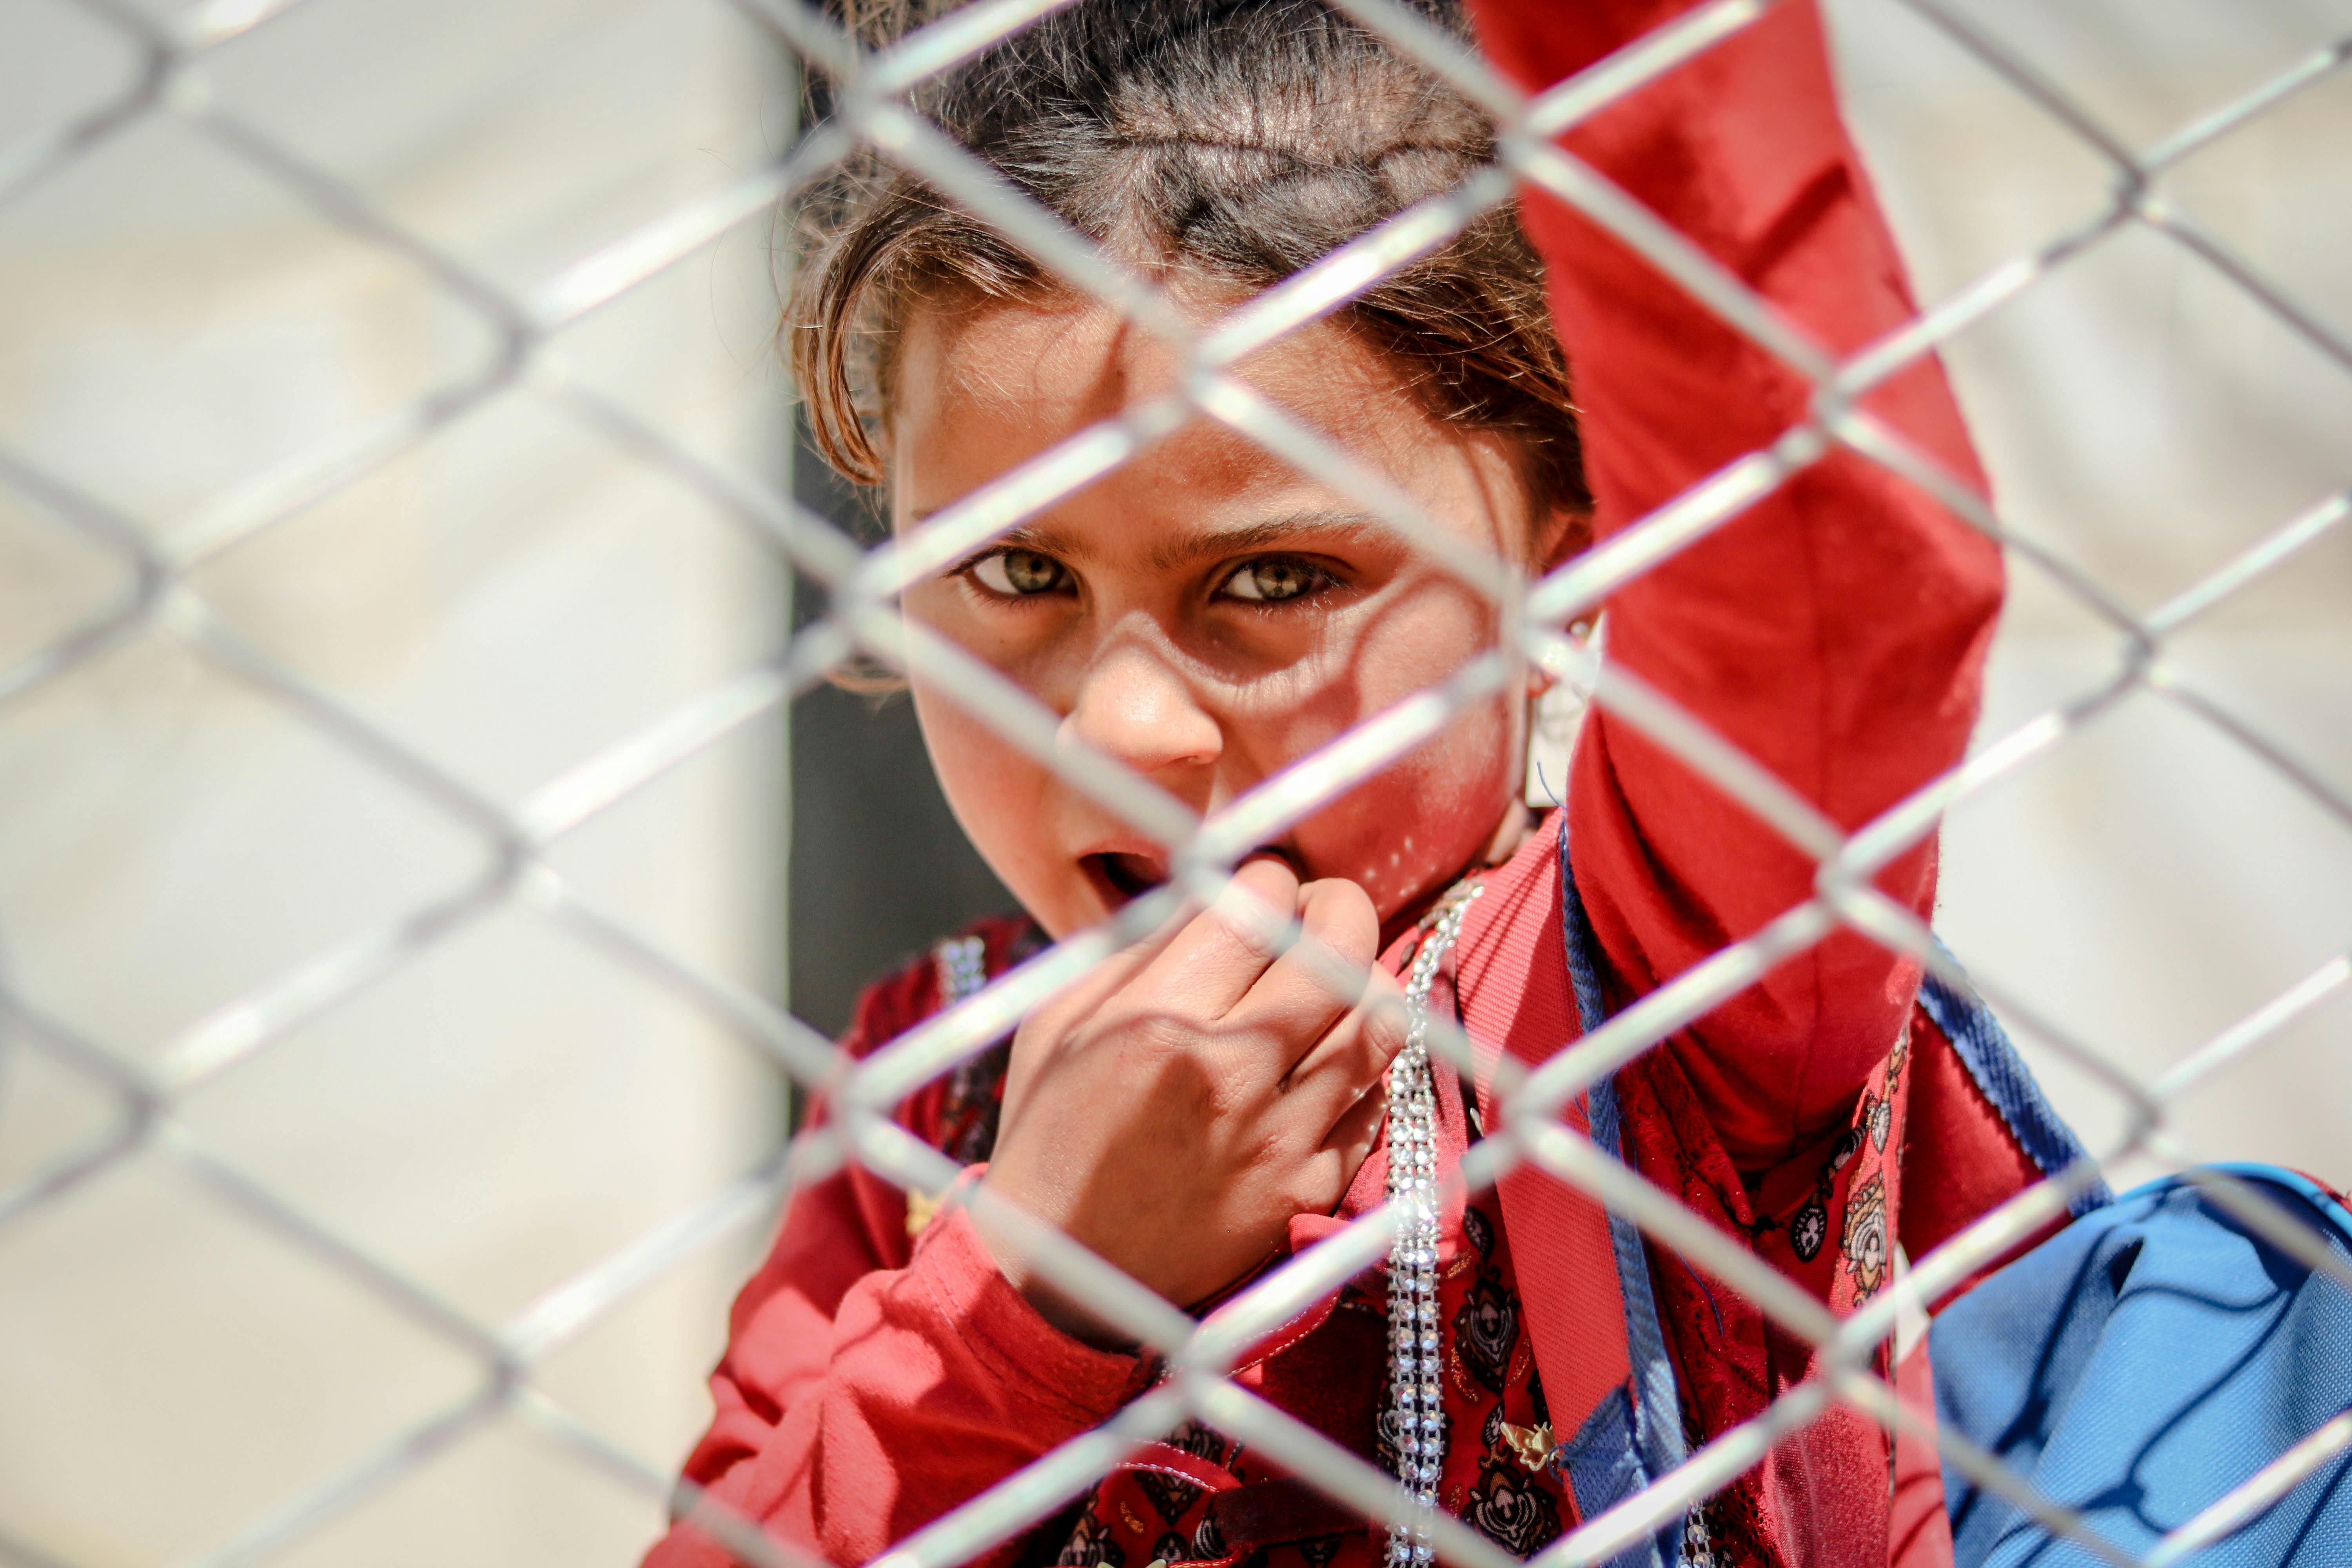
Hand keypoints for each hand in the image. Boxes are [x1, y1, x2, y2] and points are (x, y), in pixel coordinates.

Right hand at [974, 855, 1405, 1346]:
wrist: (1057, 1277)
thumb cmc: (1050, 1133)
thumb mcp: (1060, 1021)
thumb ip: (1139, 948)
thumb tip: (1217, 890)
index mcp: (1158, 1019)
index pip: (1261, 902)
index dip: (1266, 881)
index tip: (1254, 896)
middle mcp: (1229, 1072)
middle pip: (1340, 945)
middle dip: (1335, 909)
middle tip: (1313, 917)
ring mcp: (1279, 1137)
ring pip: (1379, 1019)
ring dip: (1362, 983)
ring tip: (1329, 986)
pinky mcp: (1309, 1189)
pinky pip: (1376, 1099)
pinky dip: (1361, 1066)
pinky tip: (1321, 1064)